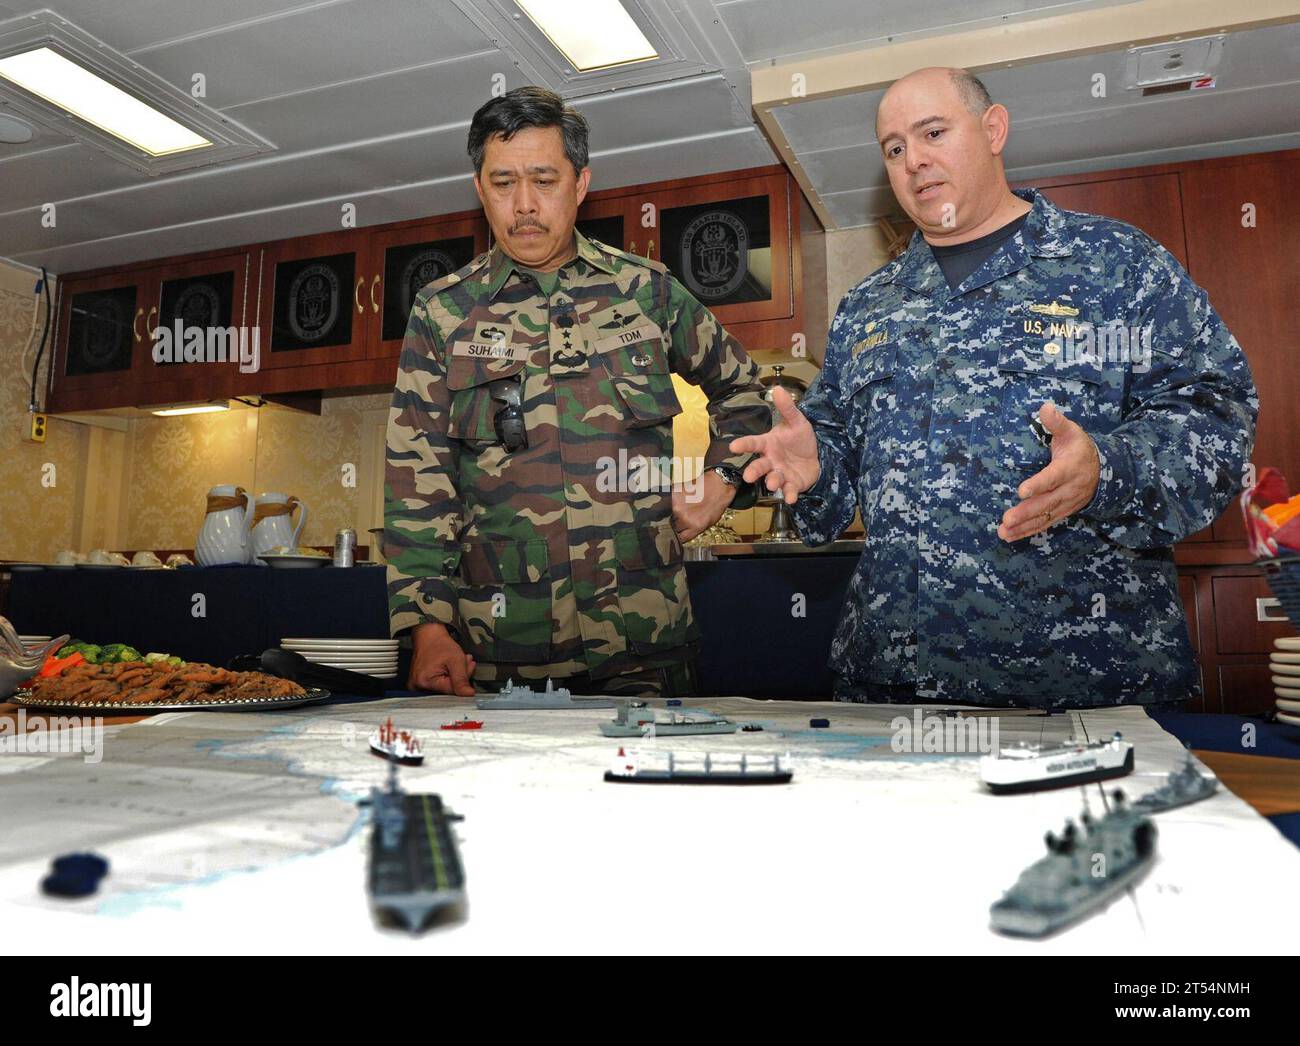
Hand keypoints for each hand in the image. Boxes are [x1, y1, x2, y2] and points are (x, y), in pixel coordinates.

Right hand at [408, 622, 476, 695]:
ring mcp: (418, 685)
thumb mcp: (456, 659)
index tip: (468, 667)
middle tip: (464, 662)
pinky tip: (450, 666)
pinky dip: (449, 676)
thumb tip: (468, 695)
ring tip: (457, 662)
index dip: (463, 679)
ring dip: (456, 675)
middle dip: (460, 676)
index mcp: (425, 682)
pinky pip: (440, 684)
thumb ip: (462, 679)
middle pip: (449, 690)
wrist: (429, 636)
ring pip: (446, 687)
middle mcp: (418, 686)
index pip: (452, 691)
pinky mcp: (421, 683)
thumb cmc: (439, 644)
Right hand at [672, 469, 735, 542]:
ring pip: (670, 514)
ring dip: (675, 511)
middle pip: (674, 526)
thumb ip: (695, 529)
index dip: (679, 536)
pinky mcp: (675, 494)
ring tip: (685, 504)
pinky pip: (669, 501)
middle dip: (678, 523)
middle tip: (685, 515)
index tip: (679, 533)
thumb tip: (684, 533)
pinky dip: (674, 500)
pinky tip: (684, 496)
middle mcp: (685, 518)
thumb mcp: (710, 522)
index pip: (680, 538)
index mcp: (695, 527)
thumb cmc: (717, 502)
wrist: (719, 484)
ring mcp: (678, 506)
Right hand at [729, 387, 819, 504]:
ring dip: (772, 482)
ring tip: (773, 483)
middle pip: (759, 466)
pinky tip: (791, 498)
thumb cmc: (799, 439)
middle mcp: (771, 460)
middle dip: (753, 471)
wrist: (815, 457)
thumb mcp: (797, 422)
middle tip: (748, 476)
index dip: (743, 445)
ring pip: (772, 479)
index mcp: (769, 444)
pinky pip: (789, 491)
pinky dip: (790, 495)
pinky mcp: (792, 485)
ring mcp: (780, 474)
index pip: (753, 444)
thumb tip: (778, 388)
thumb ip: (787, 408)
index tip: (733, 447)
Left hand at [998, 402, 1100, 541]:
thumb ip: (1057, 423)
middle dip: (1026, 512)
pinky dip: (1028, 531)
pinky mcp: (1061, 512)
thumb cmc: (1080, 448)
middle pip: (1046, 502)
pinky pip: (1044, 523)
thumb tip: (1045, 408)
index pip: (1053, 477)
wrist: (1103, 470)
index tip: (1022, 491)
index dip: (1039, 484)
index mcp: (1070, 468)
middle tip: (1007, 519)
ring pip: (1044, 516)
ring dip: (1023, 526)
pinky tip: (1010, 536)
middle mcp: (1068, 489)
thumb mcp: (1072, 432)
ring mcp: (1065, 503)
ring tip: (1004, 532)